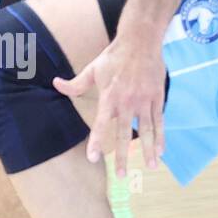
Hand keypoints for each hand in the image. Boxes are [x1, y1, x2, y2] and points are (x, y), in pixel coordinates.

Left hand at [55, 31, 166, 175]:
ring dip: (149, 150)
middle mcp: (127, 102)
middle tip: (123, 176)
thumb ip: (76, 83)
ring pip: (148, 131)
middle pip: (125, 133)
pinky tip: (162, 151)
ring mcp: (144, 101)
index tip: (93, 158)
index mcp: (109, 96)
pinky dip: (162, 137)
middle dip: (124, 156)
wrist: (140, 42)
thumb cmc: (114, 56)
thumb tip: (56, 84)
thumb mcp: (92, 68)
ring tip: (151, 167)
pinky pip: (160, 121)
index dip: (97, 142)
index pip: (102, 124)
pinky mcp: (157, 98)